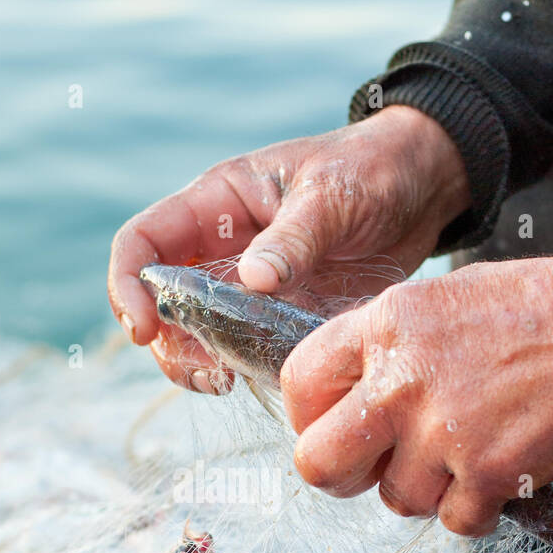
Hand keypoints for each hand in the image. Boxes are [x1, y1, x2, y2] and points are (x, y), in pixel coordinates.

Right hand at [107, 106, 470, 390]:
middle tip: (202, 373)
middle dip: (165, 343)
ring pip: (193, 334)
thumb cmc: (373, 168)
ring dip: (196, 364)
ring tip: (222, 383)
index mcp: (215, 204)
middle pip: (159, 302)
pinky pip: (240, 349)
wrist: (424, 187)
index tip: (144, 329)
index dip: (128, 286)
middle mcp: (219, 248)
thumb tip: (252, 280)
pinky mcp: (277, 315)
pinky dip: (236, 370)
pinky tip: (251, 381)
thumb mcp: (334, 194)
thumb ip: (294, 236)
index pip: (143, 243)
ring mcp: (246, 287)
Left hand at [280, 256, 552, 535]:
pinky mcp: (489, 474)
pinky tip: (498, 471)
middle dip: (342, 477)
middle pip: (319, 463)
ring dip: (427, 489)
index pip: (301, 384)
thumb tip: (346, 401)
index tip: (328, 428)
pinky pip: (454, 522)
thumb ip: (383, 349)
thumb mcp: (437, 301)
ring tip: (466, 450)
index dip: (308, 418)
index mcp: (384, 328)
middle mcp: (400, 383)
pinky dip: (475, 509)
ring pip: (396, 501)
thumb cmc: (531, 311)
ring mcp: (443, 433)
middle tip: (371, 470)